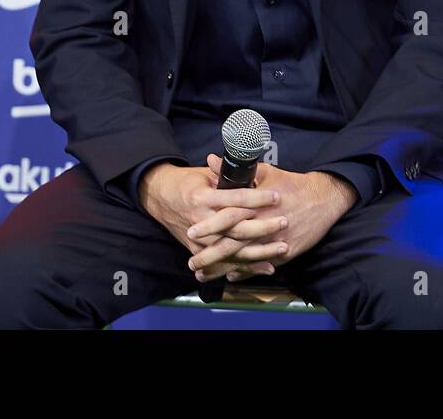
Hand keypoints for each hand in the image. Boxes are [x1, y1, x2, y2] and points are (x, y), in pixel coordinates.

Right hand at [139, 161, 289, 282]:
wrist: (158, 197)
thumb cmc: (185, 182)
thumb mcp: (203, 174)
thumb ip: (225, 176)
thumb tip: (250, 173)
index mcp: (203, 197)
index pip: (235, 199)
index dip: (257, 198)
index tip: (276, 196)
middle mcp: (201, 220)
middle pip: (236, 228)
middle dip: (263, 227)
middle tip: (284, 222)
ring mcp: (199, 239)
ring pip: (234, 249)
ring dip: (260, 251)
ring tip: (283, 248)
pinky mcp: (198, 251)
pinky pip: (226, 262)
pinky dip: (247, 267)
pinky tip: (267, 267)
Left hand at [183, 155, 356, 284]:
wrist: (323, 199)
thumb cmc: (291, 184)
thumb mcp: (264, 172)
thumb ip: (235, 170)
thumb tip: (211, 159)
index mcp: (256, 205)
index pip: (228, 216)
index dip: (209, 225)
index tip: (190, 232)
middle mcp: (264, 225)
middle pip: (233, 243)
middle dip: (211, 254)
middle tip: (192, 262)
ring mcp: (274, 241)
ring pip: (244, 258)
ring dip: (223, 268)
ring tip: (203, 275)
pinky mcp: (285, 252)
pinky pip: (262, 264)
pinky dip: (246, 271)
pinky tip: (231, 276)